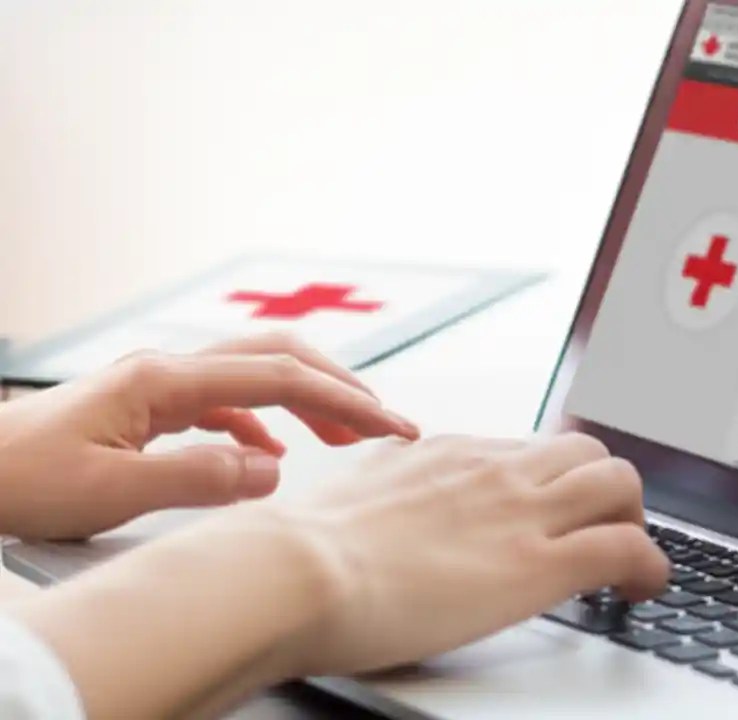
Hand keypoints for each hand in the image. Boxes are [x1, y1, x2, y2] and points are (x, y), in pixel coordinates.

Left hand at [0, 333, 418, 539]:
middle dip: (340, 385)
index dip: (345, 401)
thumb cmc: (16, 479)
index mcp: (164, 380)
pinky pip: (226, 403)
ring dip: (309, 399)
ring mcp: (158, 385)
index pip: (280, 379)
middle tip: (385, 422)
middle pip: (278, 357)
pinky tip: (274, 452)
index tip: (391, 426)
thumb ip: (197, 477)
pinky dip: (266, 422)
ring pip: (256, 375)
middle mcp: (167, 371)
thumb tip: (274, 468)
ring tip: (346, 434)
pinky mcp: (148, 407)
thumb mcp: (109, 491)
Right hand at [270, 432, 668, 675]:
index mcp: (450, 454)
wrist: (293, 572)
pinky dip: (649, 568)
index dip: (553, 482)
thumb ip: (386, 488)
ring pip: (620, 483)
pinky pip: (627, 549)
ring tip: (627, 561)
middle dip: (605, 491)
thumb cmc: (301, 547)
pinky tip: (642, 590)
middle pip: (588, 451)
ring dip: (633, 520)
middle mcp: (495, 469)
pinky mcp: (539, 563)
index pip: (529, 450)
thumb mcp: (352, 493)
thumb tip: (386, 496)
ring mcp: (522, 511)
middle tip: (601, 531)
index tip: (553, 509)